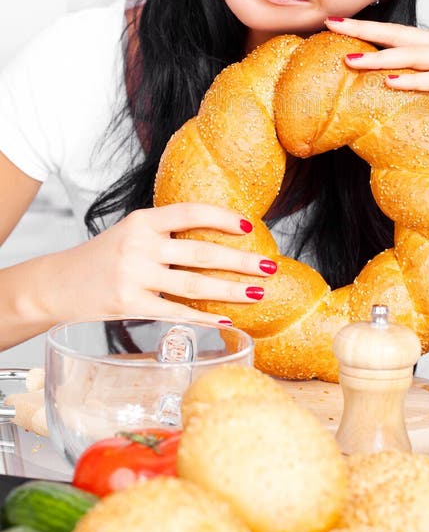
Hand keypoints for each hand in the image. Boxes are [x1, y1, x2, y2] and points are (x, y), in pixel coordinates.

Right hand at [41, 203, 274, 324]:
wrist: (57, 284)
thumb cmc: (103, 256)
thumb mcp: (131, 232)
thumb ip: (166, 233)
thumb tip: (217, 237)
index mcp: (143, 220)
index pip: (190, 212)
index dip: (222, 218)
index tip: (249, 225)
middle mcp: (139, 245)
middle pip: (201, 253)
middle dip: (240, 260)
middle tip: (269, 266)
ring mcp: (134, 276)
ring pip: (194, 285)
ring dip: (231, 291)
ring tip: (259, 293)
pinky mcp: (130, 305)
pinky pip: (176, 312)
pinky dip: (204, 317)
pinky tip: (226, 319)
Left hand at [326, 17, 428, 110]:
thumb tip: (416, 89)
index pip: (397, 32)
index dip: (368, 26)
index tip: (338, 22)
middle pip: (396, 34)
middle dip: (362, 29)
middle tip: (329, 23)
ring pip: (411, 55)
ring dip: (379, 57)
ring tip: (349, 58)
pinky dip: (412, 80)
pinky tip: (391, 82)